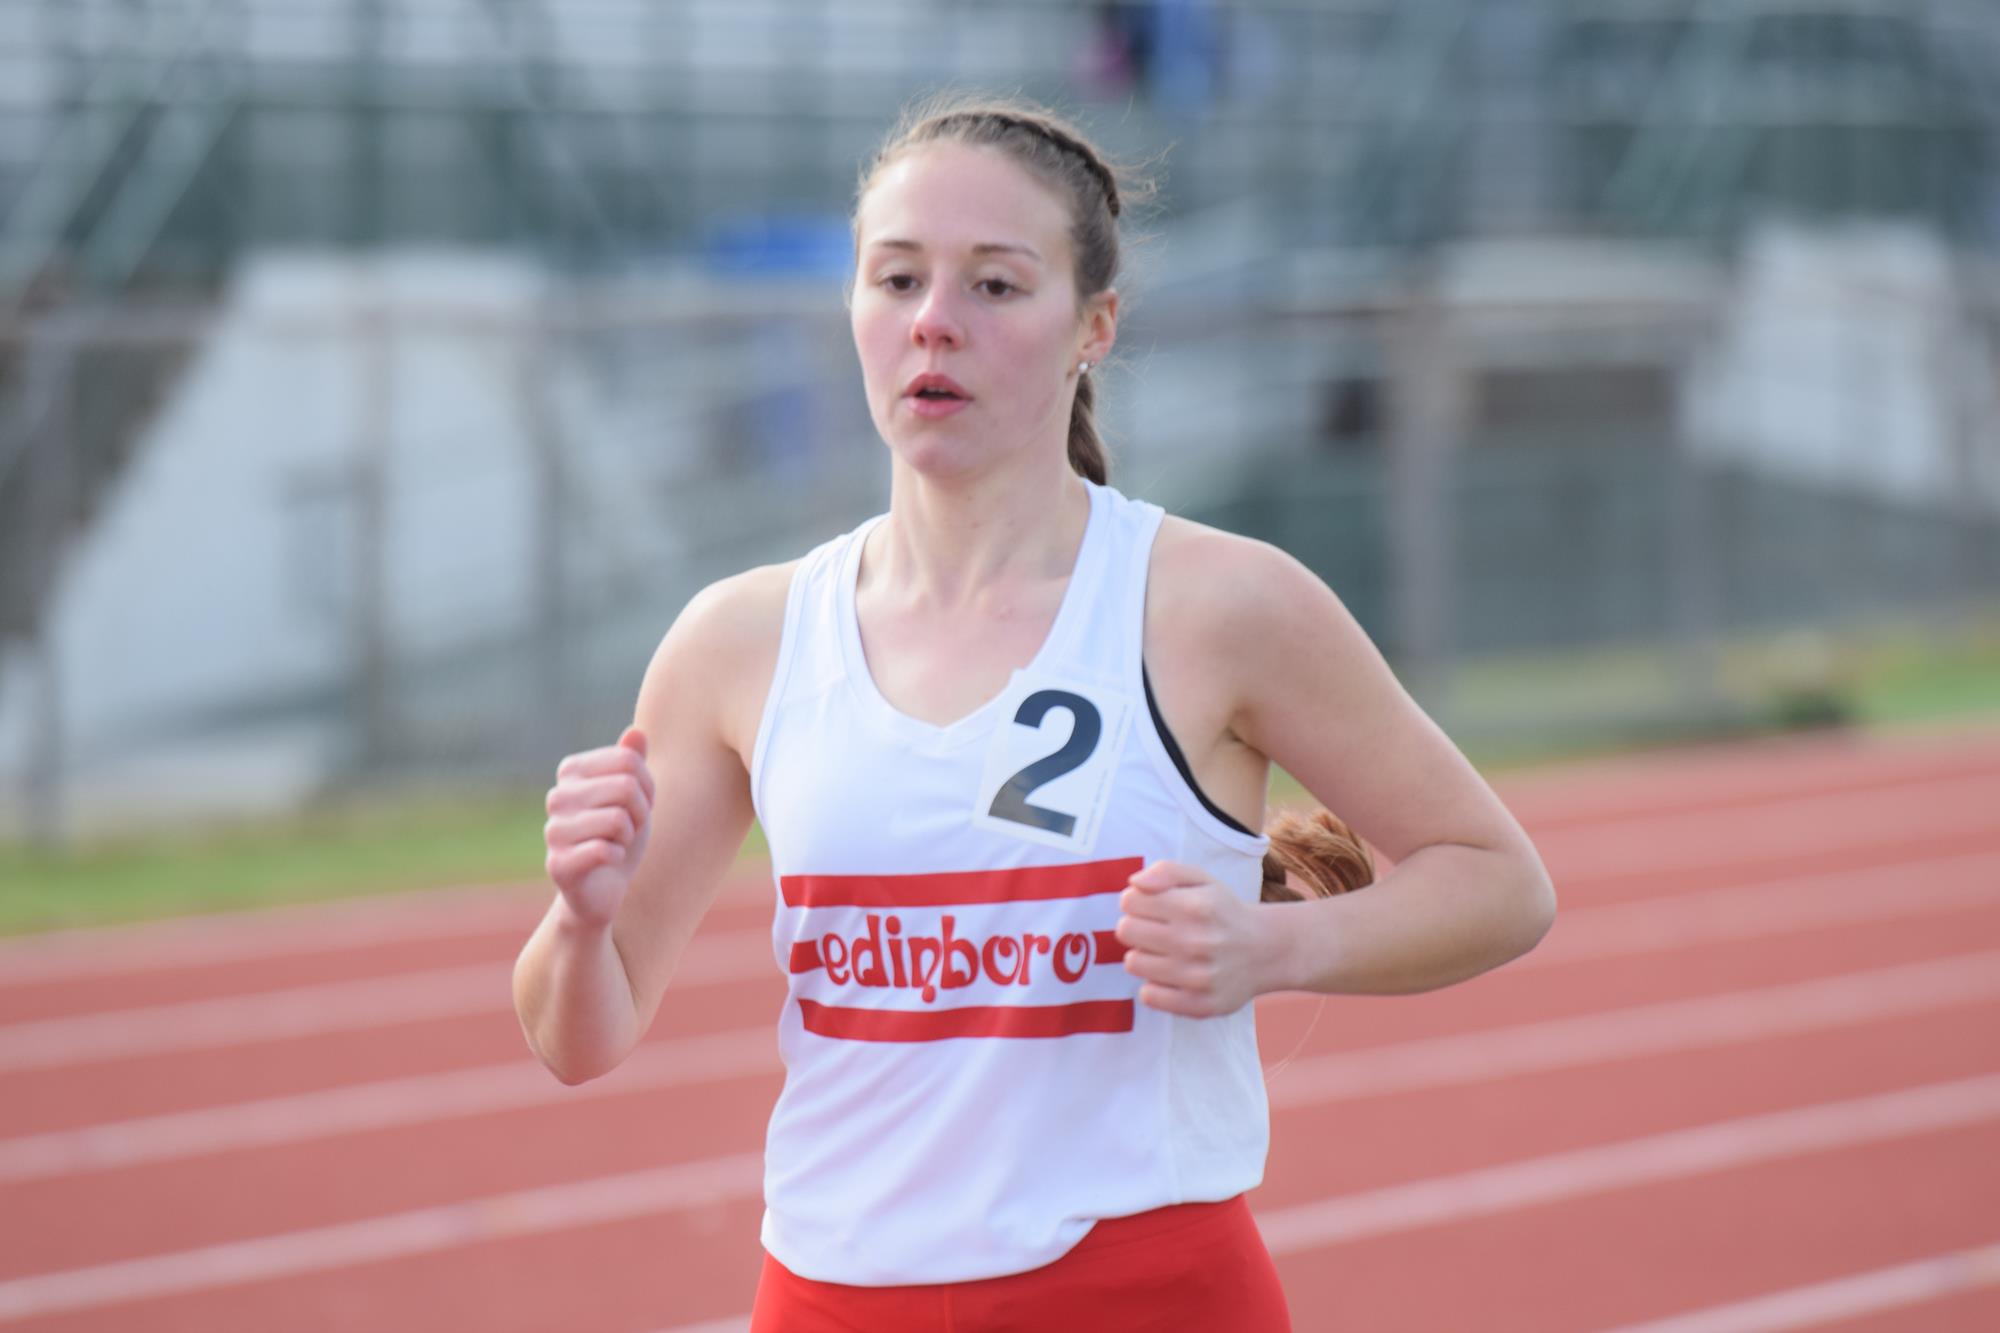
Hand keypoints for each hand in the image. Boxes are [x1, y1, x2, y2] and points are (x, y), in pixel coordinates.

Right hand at [544, 726, 653, 927]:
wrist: (603, 889)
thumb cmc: (619, 835)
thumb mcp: (634, 795)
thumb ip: (632, 762)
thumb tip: (637, 732)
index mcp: (571, 771)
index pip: (628, 761)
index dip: (646, 786)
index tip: (638, 805)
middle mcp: (556, 797)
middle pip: (625, 787)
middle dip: (641, 812)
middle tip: (629, 829)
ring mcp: (553, 830)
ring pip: (618, 819)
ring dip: (629, 836)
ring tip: (617, 844)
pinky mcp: (557, 864)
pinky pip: (604, 849)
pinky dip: (618, 857)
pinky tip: (607, 861)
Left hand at [1115, 860, 1283, 1017]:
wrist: (1267, 951)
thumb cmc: (1223, 912)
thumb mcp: (1202, 879)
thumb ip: (1166, 871)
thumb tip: (1134, 884)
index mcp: (1194, 906)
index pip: (1130, 901)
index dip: (1136, 901)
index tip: (1151, 907)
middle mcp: (1196, 941)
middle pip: (1126, 930)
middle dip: (1136, 926)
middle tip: (1155, 930)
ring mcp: (1198, 976)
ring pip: (1133, 963)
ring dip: (1144, 955)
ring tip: (1164, 952)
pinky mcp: (1199, 1004)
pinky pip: (1149, 996)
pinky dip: (1154, 986)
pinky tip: (1171, 976)